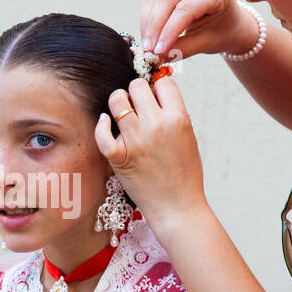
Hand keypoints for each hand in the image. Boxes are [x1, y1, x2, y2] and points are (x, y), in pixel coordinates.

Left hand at [95, 72, 208, 228]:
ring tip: (122, 114)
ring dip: (118, 103)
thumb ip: (176, 115)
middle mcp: (157, 125)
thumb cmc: (185, 174)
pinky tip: (106, 124)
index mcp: (179, 118)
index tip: (155, 99)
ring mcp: (136, 140)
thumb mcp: (189, 138)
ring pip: (117, 100)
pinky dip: (102, 125)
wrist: (178, 208)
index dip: (158, 88)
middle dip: (136, 93)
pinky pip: (102, 130)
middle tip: (137, 106)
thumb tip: (158, 94)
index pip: (164, 83)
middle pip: (137, 86)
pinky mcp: (119, 156)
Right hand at [140, 0, 254, 58]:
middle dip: (154, 26)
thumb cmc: (223, 32)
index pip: (186, 9)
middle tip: (148, 50)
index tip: (158, 51)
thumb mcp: (207, 43)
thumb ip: (183, 49)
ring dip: (147, 23)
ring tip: (147, 45)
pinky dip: (148, 18)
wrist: (230, 23)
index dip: (169, 31)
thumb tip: (158, 57)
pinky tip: (148, 35)